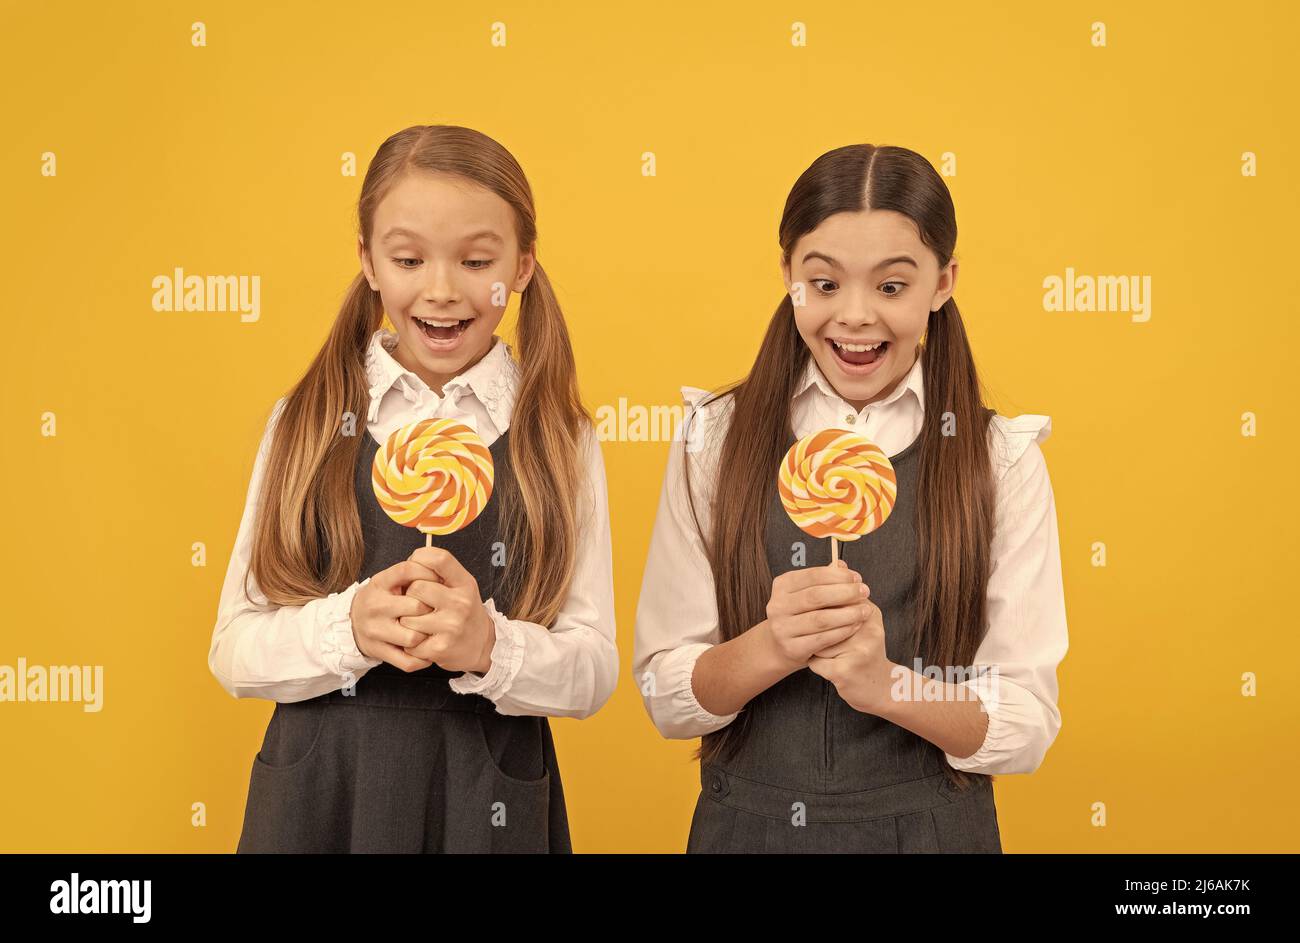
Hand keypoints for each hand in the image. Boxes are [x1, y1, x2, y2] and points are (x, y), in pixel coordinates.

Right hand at [349, 559, 439, 671]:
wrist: (351, 623)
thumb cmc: (381, 600)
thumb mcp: (390, 581)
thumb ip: (412, 574)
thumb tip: (442, 573)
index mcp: (380, 583)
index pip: (407, 570)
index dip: (429, 573)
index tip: (441, 580)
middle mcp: (375, 606)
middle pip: (416, 606)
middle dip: (431, 608)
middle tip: (436, 610)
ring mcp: (375, 631)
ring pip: (413, 637)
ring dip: (426, 635)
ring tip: (430, 631)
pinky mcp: (378, 651)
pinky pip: (408, 661)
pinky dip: (422, 659)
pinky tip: (426, 649)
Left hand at [398, 546, 495, 673]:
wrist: (483, 645)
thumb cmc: (464, 612)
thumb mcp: (461, 586)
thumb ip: (441, 571)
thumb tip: (410, 560)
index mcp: (465, 584)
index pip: (440, 559)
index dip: (420, 559)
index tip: (414, 567)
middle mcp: (460, 603)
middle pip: (416, 587)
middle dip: (410, 595)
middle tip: (417, 603)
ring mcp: (451, 626)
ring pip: (408, 617)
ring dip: (407, 622)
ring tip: (419, 623)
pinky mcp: (441, 648)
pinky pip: (410, 641)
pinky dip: (411, 643)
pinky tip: (422, 639)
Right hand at [761, 559, 871, 673]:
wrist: (781, 646)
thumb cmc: (800, 615)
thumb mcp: (806, 594)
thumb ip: (823, 580)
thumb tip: (842, 565)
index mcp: (782, 586)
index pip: (813, 575)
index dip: (838, 576)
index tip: (857, 578)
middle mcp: (777, 606)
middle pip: (816, 596)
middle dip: (845, 592)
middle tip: (865, 592)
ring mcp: (782, 628)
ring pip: (821, 619)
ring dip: (848, 614)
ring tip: (865, 611)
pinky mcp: (791, 648)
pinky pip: (822, 638)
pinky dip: (842, 631)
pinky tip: (855, 626)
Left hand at [807, 593, 895, 714]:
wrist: (882, 687)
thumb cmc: (865, 651)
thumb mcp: (864, 622)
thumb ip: (845, 603)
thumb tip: (817, 587)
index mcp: (870, 612)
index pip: (833, 599)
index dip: (822, 611)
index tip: (826, 621)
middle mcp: (867, 629)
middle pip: (821, 619)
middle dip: (818, 630)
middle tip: (830, 642)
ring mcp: (857, 651)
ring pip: (816, 640)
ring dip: (817, 649)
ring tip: (835, 656)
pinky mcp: (844, 670)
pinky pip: (814, 661)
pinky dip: (817, 665)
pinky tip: (831, 668)